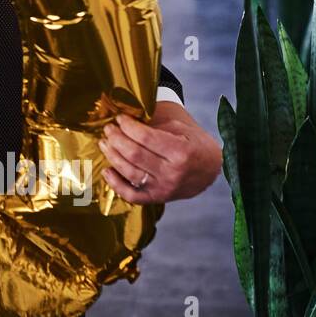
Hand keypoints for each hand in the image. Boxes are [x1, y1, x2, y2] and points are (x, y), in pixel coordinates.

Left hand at [99, 101, 222, 203]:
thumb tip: (125, 118)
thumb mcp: (181, 127)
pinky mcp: (158, 198)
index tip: (120, 118)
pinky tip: (107, 170)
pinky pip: (132, 196)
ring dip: (112, 156)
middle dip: (117, 138)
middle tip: (109, 129)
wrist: (210, 168)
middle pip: (134, 155)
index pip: (146, 138)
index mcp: (182, 152)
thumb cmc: (193, 142)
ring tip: (104, 143)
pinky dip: (116, 184)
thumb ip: (154, 124)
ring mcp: (164, 189)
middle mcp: (173, 173)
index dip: (128, 126)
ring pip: (129, 173)